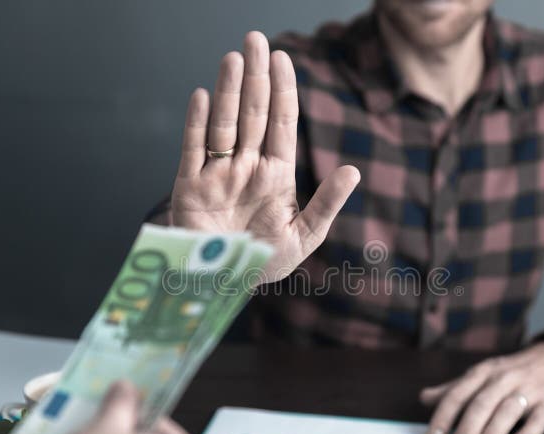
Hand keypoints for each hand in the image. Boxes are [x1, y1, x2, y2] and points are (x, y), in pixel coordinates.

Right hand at [170, 31, 359, 281]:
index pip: (281, 124)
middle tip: (255, 39)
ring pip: (224, 124)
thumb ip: (327, 203)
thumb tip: (353, 170)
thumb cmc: (264, 261)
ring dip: (229, 92)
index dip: (283, 91)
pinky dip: (197, 124)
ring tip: (233, 59)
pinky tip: (203, 96)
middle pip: (252, 114)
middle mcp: (246, 167)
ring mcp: (218, 174)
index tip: (283, 58)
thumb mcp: (304, 236)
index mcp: (275, 175)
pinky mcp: (189, 188)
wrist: (224, 284)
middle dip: (255, 77)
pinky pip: (193, 150)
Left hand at [420, 341, 543, 433]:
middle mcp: (503, 379)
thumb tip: (424, 398)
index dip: (443, 417)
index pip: (457, 395)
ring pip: (507, 411)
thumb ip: (453, 388)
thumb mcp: (480, 374)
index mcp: (483, 373)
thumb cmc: (511, 371)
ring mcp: (528, 389)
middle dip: (466, 430)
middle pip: (481, 404)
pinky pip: (538, 420)